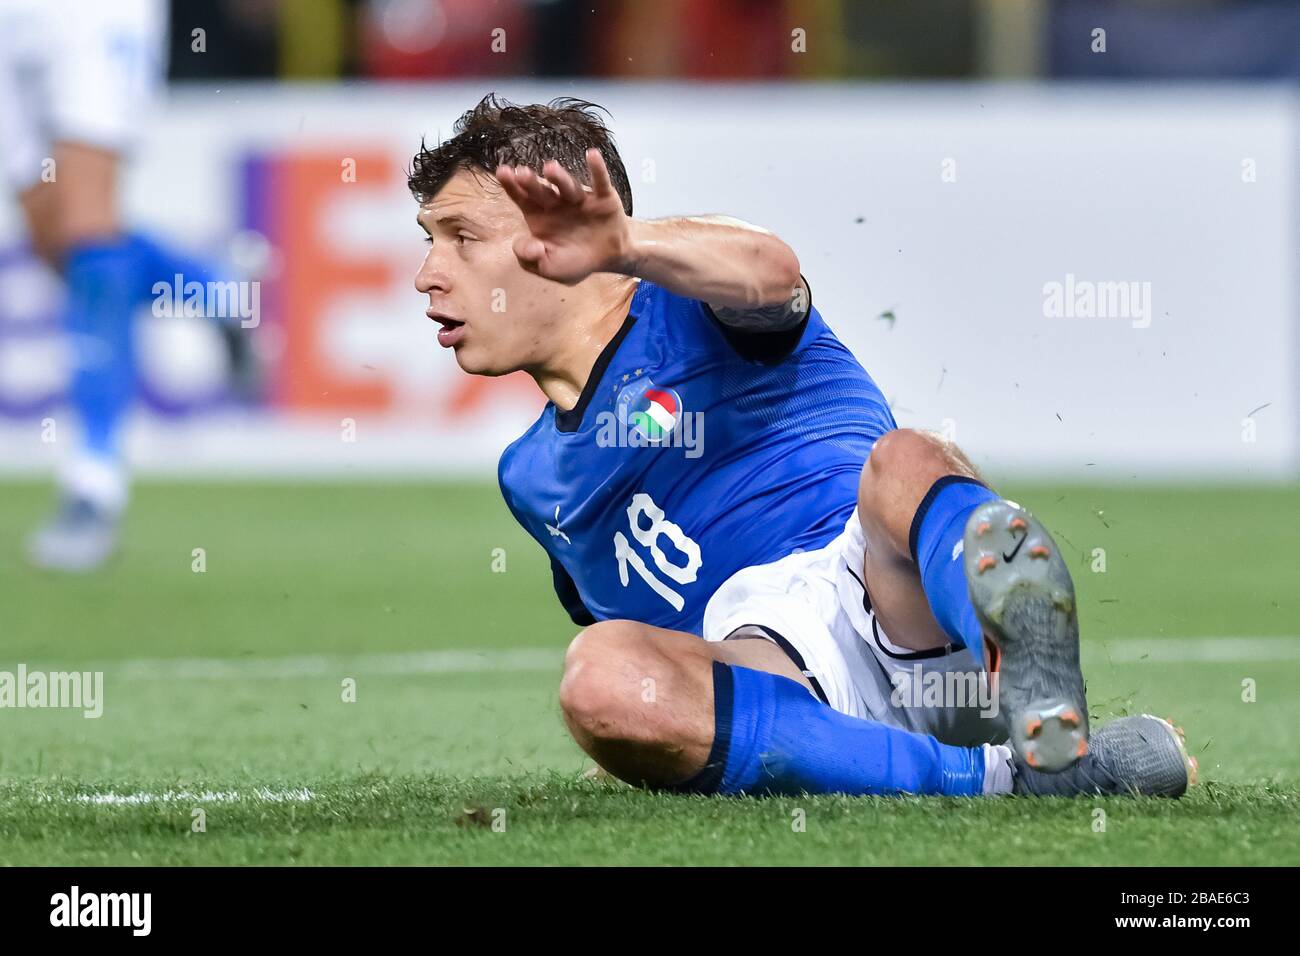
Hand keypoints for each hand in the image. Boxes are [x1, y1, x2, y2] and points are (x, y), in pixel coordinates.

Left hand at [495, 149, 632, 283]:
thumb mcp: (547, 267)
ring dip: (559, 177)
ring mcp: (579, 198)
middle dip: (531, 182)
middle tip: (522, 173)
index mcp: (539, 215)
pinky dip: (597, 169)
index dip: (512, 186)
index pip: (522, 198)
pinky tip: (591, 155)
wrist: (609, 258)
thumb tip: (531, 247)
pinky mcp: (603, 198)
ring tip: (550, 168)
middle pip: (541, 190)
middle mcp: (557, 202)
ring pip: (568, 186)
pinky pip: (600, 182)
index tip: (503, 172)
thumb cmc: (574, 260)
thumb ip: (530, 259)